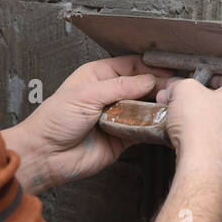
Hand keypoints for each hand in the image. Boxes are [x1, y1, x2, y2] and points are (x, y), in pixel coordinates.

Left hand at [5, 55, 173, 191]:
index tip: (170, 69)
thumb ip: (121, 87)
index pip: (132, 65)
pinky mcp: (122, 137)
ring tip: (173, 104)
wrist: (45, 156)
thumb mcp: (87, 95)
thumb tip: (149, 79)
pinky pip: (143, 130)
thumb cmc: (54, 121)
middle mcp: (110, 94)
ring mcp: (117, 116)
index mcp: (98, 76)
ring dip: (158, 106)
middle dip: (159, 86)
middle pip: (143, 85)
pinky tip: (164, 122)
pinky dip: (154, 127)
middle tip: (176, 88)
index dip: (151, 66)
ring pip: (146, 107)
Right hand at [157, 73, 221, 185]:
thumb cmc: (203, 132)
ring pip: (217, 119)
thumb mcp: (184, 91)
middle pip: (220, 98)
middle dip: (196, 99)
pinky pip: (215, 138)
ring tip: (178, 119)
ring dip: (196, 117)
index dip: (200, 78)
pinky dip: (201, 136)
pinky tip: (186, 137)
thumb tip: (176, 87)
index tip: (188, 83)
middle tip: (179, 100)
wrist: (202, 169)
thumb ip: (180, 84)